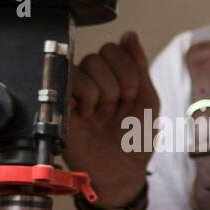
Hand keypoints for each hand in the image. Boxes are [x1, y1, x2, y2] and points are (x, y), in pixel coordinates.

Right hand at [65, 30, 159, 204]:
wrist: (121, 174)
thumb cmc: (134, 142)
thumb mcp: (148, 102)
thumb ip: (139, 67)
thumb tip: (129, 35)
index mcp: (113, 77)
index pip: (115, 48)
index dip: (128, 70)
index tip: (132, 97)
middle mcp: (92, 81)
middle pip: (100, 54)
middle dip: (118, 83)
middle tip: (117, 109)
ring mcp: (75, 92)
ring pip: (85, 65)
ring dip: (103, 92)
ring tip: (102, 115)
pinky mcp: (61, 105)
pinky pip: (69, 81)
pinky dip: (86, 97)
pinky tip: (87, 116)